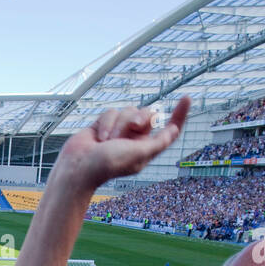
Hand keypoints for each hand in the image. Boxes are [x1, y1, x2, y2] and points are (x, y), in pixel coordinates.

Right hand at [54, 98, 189, 192]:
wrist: (78, 167)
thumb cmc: (107, 165)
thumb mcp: (138, 154)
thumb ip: (158, 142)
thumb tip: (174, 130)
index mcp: (147, 148)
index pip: (169, 129)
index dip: (179, 114)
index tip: (186, 98)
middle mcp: (135, 139)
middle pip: (147, 114)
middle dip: (138, 119)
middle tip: (133, 127)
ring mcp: (119, 132)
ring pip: (128, 111)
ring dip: (118, 125)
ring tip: (107, 141)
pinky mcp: (104, 125)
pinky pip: (111, 112)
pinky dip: (105, 123)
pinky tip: (98, 137)